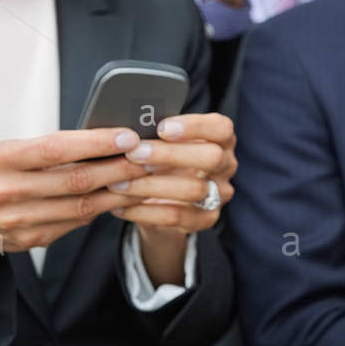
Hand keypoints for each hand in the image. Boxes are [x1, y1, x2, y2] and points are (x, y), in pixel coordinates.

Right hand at [0, 128, 149, 285]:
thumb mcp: (13, 153)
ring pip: (83, 205)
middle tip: (149, 158)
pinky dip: (106, 208)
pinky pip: (79, 221)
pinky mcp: (34, 239)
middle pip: (76, 180)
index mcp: (2, 158)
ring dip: (120, 191)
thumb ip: (53, 148)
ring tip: (145, 177)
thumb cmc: (0, 175)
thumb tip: (109, 137)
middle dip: (119, 168)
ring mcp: (20, 219)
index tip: (129, 137)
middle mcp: (7, 189)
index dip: (96, 143)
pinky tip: (125, 197)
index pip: (56, 148)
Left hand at [109, 113, 235, 286]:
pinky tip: (120, 206)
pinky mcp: (206, 219)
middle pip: (211, 157)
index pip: (220, 128)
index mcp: (221, 140)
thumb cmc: (161, 162)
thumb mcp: (162, 144)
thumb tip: (125, 128)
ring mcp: (219, 194)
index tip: (162, 128)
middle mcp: (226, 166)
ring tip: (118, 183)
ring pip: (193, 189)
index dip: (195, 126)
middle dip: (169, 154)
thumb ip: (154, 135)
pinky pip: (176, 216)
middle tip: (134, 153)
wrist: (163, 203)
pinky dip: (144, 211)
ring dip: (150, 185)